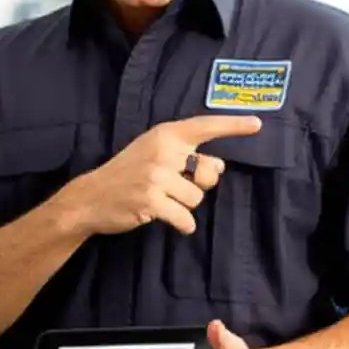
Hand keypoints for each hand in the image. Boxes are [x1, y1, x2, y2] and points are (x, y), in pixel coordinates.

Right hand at [57, 115, 260, 235]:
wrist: (91, 197)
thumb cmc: (127, 174)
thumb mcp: (153, 153)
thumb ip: (184, 155)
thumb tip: (219, 166)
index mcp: (165, 135)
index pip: (204, 126)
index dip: (233, 126)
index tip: (257, 124)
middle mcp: (163, 151)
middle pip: (210, 172)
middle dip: (200, 184)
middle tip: (174, 186)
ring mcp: (157, 176)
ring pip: (197, 199)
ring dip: (184, 206)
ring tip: (159, 201)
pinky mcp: (152, 201)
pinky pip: (186, 219)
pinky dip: (181, 224)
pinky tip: (164, 218)